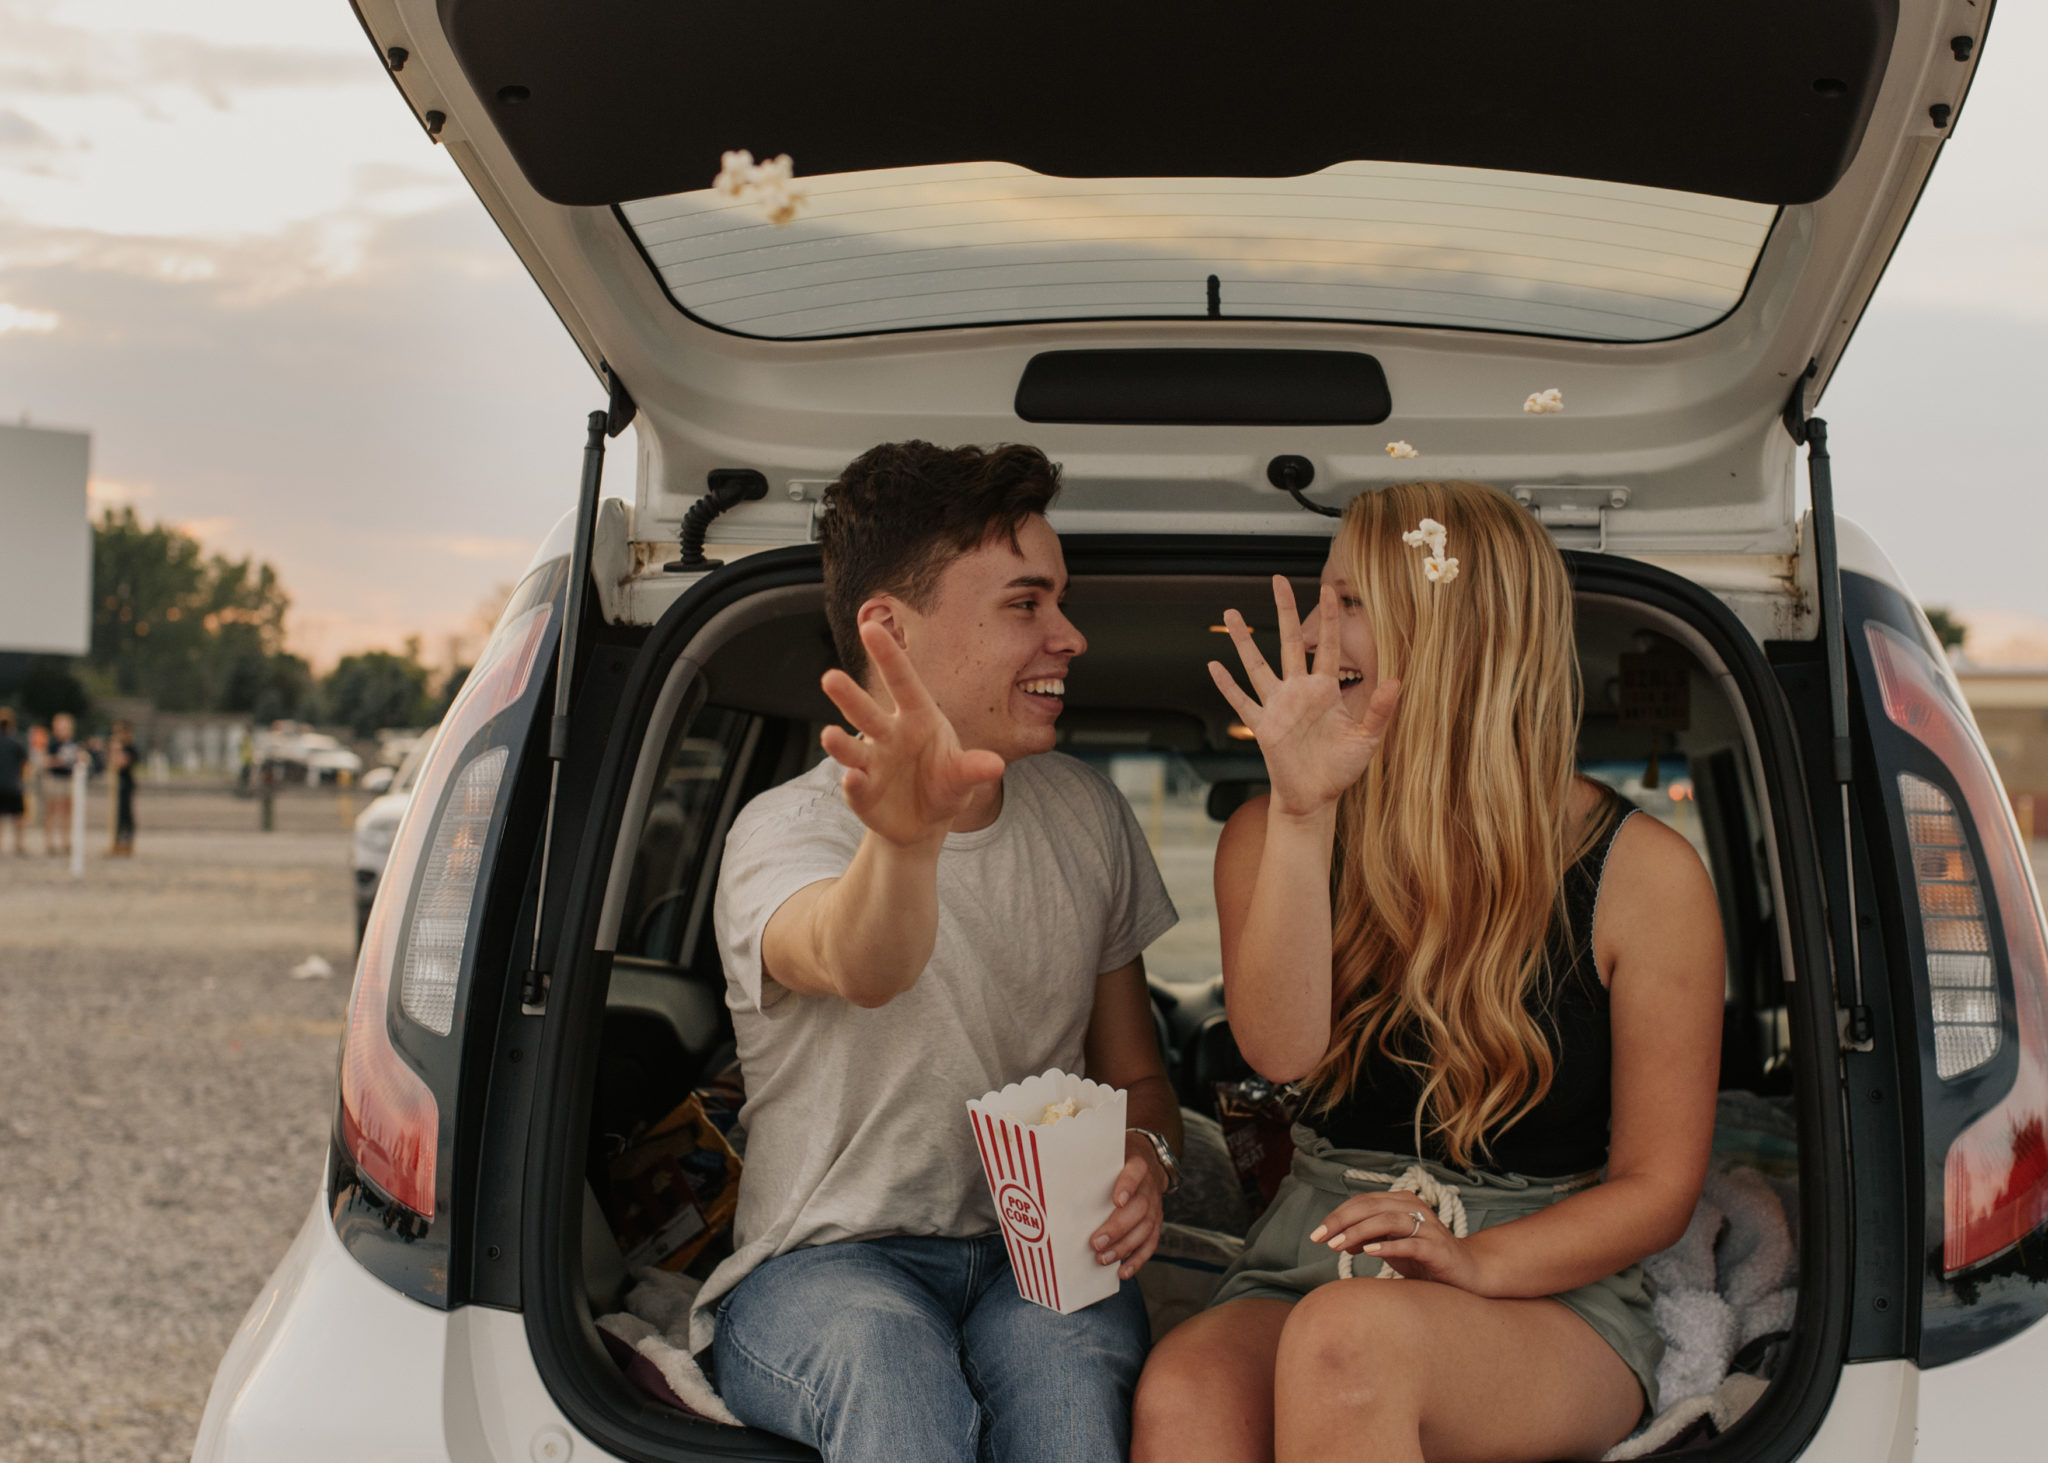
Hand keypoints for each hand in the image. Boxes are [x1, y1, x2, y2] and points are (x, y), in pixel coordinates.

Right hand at [818, 620, 1005, 848]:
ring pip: (852, 748)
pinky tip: (853, 779)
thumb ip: (973, 769)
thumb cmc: (946, 784)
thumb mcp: (962, 776)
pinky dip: (854, 783)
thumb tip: (995, 765)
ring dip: (840, 742)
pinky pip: (856, 785)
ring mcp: (872, 764)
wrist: (927, 823)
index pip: (902, 682)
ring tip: (829, 735)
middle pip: (867, 712)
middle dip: (849, 696)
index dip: (888, 655)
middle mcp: (889, 735)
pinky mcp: (862, 793)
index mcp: (918, 718)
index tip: (870, 626)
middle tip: (830, 678)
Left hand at [1088, 1138, 1166, 1280]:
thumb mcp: (1107, 1156)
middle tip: (1095, 1242)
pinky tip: (1123, 1271)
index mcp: (1136, 1166)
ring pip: (1144, 1229)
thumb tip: (1057, 1175)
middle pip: (1139, 1208)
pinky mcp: (1155, 1224)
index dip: (1127, 1186)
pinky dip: (1137, 1260)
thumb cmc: (1117, 1163)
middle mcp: (1148, 1188)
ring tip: (1103, 1258)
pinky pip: (1150, 1244)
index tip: (1117, 1201)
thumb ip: (1091, 1163)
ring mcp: (1154, 1207)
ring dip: (1124, 1247)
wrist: (1146, 1164)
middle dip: (1117, 1228)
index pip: (1135, 1173)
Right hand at [1207, 577, 1400, 819]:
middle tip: (1277, 580)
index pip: (1328, 646)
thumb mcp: (1367, 738)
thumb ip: (1380, 709)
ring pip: (1258, 664)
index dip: (1328, 618)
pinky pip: (1242, 700)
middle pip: (1290, 642)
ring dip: (1244, 640)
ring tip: (1231, 613)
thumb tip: (1399, 680)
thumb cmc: (1341, 768)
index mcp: (1326, 690)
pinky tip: (1213, 665)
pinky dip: (1227, 685)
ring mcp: (1278, 705)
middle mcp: (1299, 690)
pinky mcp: (1262, 726)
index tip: (1327, 589)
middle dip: (1284, 611)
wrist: (1315, 797)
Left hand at [1310, 1193, 1490, 1293]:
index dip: (1337, 1216)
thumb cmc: (1425, 1258)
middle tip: (1321, 1239)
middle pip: (1371, 1207)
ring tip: (1339, 1246)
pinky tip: (1369, 1252)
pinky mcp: (1437, 1247)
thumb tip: (1338, 1241)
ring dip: (1360, 1232)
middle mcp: (1414, 1208)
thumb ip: (1368, 1238)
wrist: (1468, 1272)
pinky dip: (1388, 1246)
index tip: (1317, 1234)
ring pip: (1388, 1220)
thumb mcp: (1392, 1245)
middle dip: (1342, 1221)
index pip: (1362, 1202)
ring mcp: (1427, 1227)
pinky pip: (1410, 1243)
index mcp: (1401, 1202)